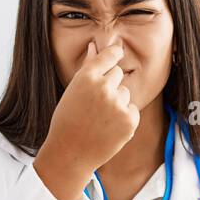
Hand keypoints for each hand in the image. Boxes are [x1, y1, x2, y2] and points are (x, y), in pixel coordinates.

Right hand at [34, 41, 140, 199]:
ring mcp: (118, 103)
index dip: (115, 53)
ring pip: (126, 93)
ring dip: (118, 102)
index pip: (109, 56)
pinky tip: (109, 127)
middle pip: (118, 74)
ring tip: (100, 118)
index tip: (118, 51)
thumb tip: (94, 46)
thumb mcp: (73, 91)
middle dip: (111, 85)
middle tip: (96, 103)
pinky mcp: (130, 120)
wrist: (71, 152)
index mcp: (87, 77)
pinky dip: (124, 118)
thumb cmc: (68, 120)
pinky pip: (132, 110)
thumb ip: (88, 68)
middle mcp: (104, 87)